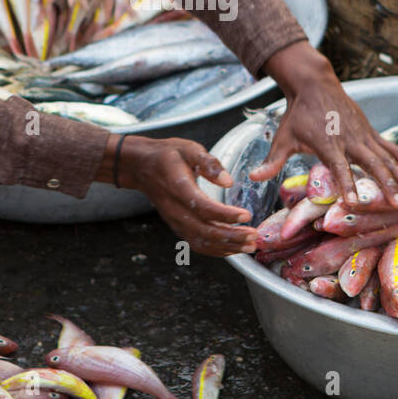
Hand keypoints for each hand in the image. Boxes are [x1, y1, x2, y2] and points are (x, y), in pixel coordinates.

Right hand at [107, 135, 256, 257]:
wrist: (142, 167)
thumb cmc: (167, 156)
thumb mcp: (188, 148)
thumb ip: (208, 162)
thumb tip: (228, 181)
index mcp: (178, 188)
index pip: (202, 207)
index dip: (225, 214)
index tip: (246, 215)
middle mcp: (175, 209)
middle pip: (204, 230)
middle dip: (232, 237)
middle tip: (254, 236)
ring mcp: (175, 221)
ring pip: (202, 241)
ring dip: (227, 247)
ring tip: (250, 245)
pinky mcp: (178, 226)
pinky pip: (197, 243)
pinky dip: (216, 250)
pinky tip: (233, 248)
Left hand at [248, 42, 397, 208]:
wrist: (315, 84)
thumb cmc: (297, 115)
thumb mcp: (282, 138)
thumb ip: (272, 161)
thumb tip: (253, 178)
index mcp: (328, 144)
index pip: (339, 167)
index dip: (346, 184)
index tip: (354, 202)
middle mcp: (350, 139)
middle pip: (373, 164)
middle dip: (387, 184)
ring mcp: (364, 135)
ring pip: (389, 157)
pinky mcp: (372, 132)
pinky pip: (393, 150)